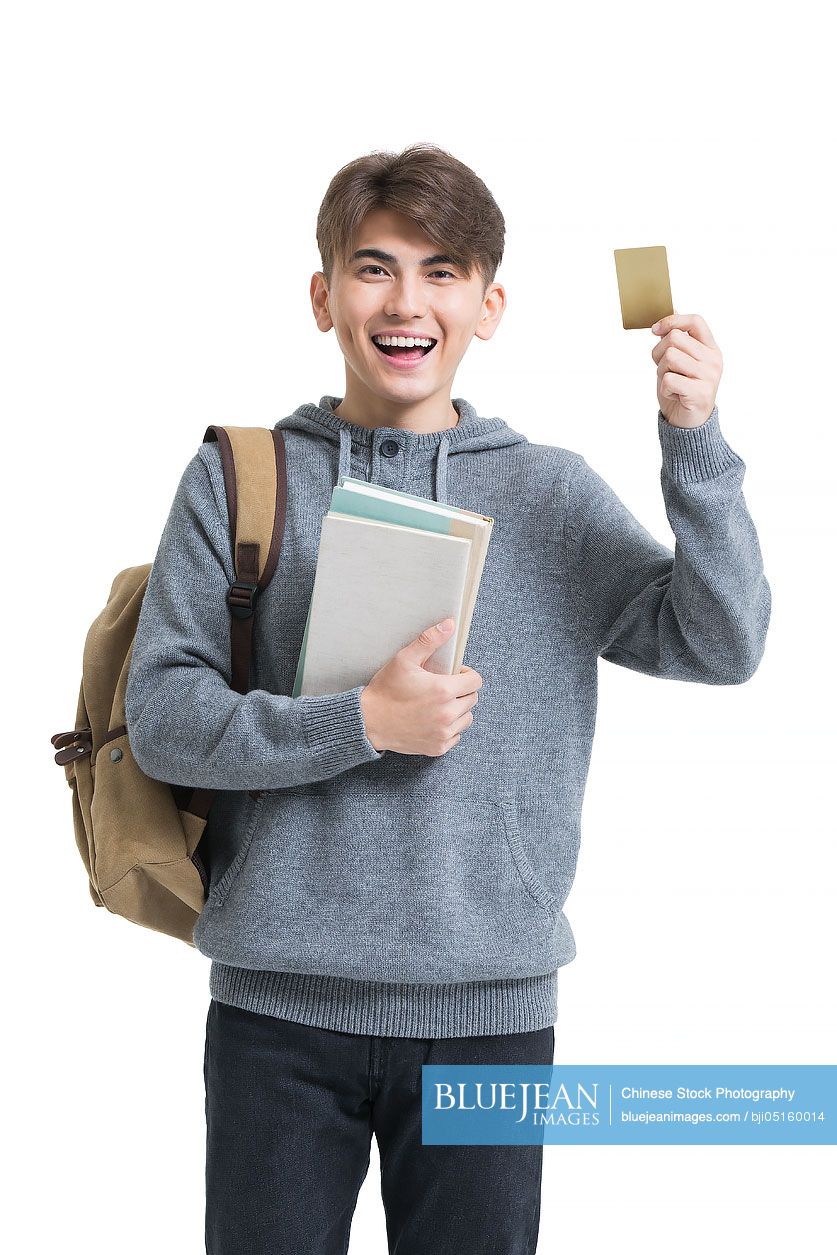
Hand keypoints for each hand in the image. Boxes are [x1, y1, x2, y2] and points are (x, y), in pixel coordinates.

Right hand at [360, 618, 482, 755]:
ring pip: (466, 718)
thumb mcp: (404, 659)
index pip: (476, 681)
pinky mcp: (438, 747)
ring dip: (458, 710)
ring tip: (440, 704)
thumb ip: (429, 640)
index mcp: (443, 690)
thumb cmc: (385, 690)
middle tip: (443, 688)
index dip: (467, 674)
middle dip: (462, 691)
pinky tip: (433, 720)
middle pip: (472, 699)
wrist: (368, 722)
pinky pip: (456, 736)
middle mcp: (447, 713)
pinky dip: (449, 728)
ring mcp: (443, 733)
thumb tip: (450, 625)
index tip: (454, 674)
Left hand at [651, 311, 722, 428]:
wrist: (688, 423)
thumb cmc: (682, 389)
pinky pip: (669, 379)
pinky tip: (673, 394)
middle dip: (659, 353)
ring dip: (661, 371)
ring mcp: (709, 376)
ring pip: (670, 357)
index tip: (655, 330)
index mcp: (711, 348)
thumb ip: (678, 338)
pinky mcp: (700, 393)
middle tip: (664, 368)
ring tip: (671, 381)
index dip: (672, 321)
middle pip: (675, 338)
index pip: (695, 321)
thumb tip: (672, 308)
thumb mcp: (680, 360)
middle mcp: (713, 360)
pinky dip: (664, 388)